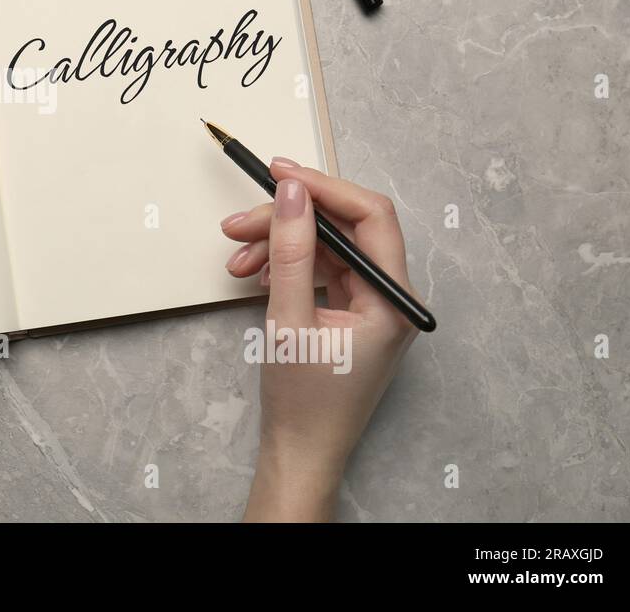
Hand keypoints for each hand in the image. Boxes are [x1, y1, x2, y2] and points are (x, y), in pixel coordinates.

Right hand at [221, 159, 420, 521]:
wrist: (301, 453)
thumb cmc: (303, 402)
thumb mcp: (289, 320)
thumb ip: (292, 251)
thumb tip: (292, 193)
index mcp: (393, 299)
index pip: (370, 217)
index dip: (324, 188)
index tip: (279, 175)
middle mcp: (391, 297)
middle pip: (344, 230)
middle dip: (289, 220)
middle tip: (239, 222)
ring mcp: (371, 306)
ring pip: (327, 249)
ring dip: (279, 244)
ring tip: (237, 258)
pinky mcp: (351, 314)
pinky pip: (321, 272)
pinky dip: (286, 266)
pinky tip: (255, 274)